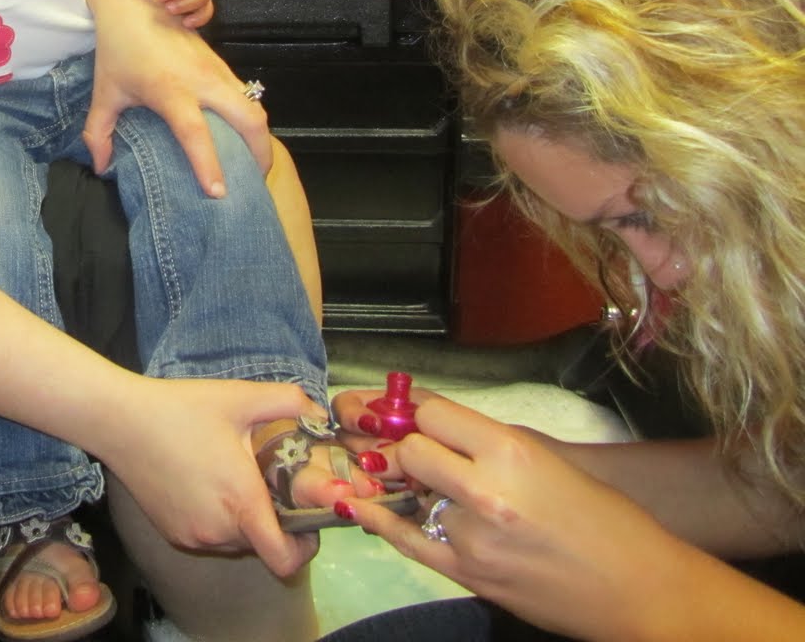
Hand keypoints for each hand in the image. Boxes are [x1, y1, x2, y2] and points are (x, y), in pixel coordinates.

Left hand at [84, 2, 270, 197]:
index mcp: (170, 90)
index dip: (207, 164)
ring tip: (254, 163)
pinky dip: (251, 117)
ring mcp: (216, 69)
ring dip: (260, 135)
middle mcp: (201, 79)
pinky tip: (243, 135)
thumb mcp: (104, 92)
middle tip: (255, 180)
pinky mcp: (221, 63)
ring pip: (254, 104)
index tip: (218, 193)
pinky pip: (247, 94)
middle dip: (260, 152)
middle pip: (248, 118)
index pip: (195, 132)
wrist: (135, 1)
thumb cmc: (118, 48)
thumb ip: (99, 134)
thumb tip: (102, 168)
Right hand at [100, 377, 323, 576]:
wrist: (119, 420)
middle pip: (262, 545)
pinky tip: (207, 482)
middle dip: (273, 520)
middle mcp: (218, 530)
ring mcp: (192, 535)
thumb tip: (322, 417)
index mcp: (240, 502)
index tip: (307, 524)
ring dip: (245, 520)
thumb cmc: (180, 408)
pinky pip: (210, 536)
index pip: (285, 558)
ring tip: (236, 478)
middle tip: (268, 482)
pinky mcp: (173, 534)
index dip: (305, 549)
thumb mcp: (240, 397)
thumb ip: (291, 403)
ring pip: (236, 541)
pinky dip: (219, 519)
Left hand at [331, 391, 694, 639]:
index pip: (432, 414)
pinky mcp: (466, 575)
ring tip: (421, 484)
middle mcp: (484, 490)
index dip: (423, 415)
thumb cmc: (607, 518)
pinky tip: (356, 505)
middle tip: (427, 457)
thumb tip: (423, 407)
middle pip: (411, 450)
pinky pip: (405, 540)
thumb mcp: (547, 458)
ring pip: (409, 494)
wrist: (641, 590)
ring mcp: (470, 537)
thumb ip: (483, 436)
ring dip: (414, 488)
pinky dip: (379, 520)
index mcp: (511, 452)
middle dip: (413, 448)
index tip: (424, 420)